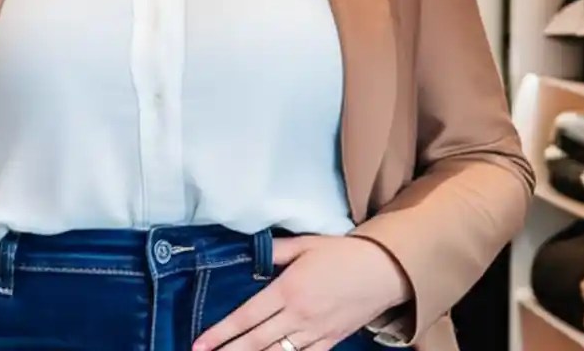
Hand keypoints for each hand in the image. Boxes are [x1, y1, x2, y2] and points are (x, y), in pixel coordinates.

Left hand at [192, 235, 410, 350]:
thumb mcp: (307, 244)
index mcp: (288, 290)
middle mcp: (298, 315)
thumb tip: (255, 253)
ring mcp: (315, 332)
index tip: (199, 343)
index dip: (221, 333)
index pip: (246, 316)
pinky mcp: (331, 341)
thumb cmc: (343, 253)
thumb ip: (277, 251)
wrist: (384, 270)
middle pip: (255, 341)